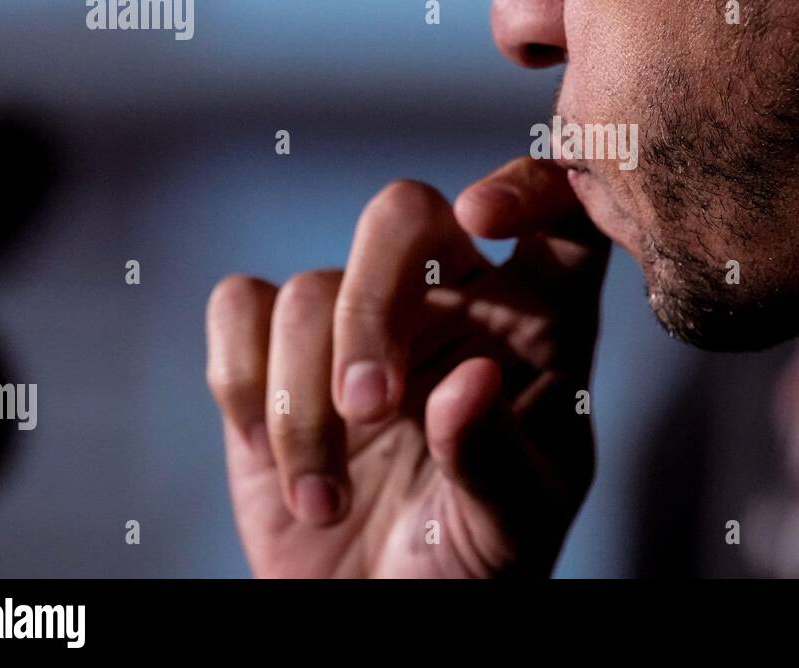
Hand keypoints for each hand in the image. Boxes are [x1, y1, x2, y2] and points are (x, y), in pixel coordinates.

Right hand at [206, 157, 609, 576]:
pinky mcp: (276, 353)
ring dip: (304, 404)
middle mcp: (449, 299)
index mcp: (535, 323)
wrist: (380, 615)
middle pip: (402, 214)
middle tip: (371, 407)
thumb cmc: (474, 562)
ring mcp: (359, 321)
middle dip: (371, 307)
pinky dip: (245, 384)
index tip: (482, 215)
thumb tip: (470, 381)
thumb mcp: (514, 524)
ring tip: (330, 498)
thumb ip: (496, 456)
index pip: (559, 215)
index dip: (529, 183)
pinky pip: (239, 308)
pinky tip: (278, 457)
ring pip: (312, 289)